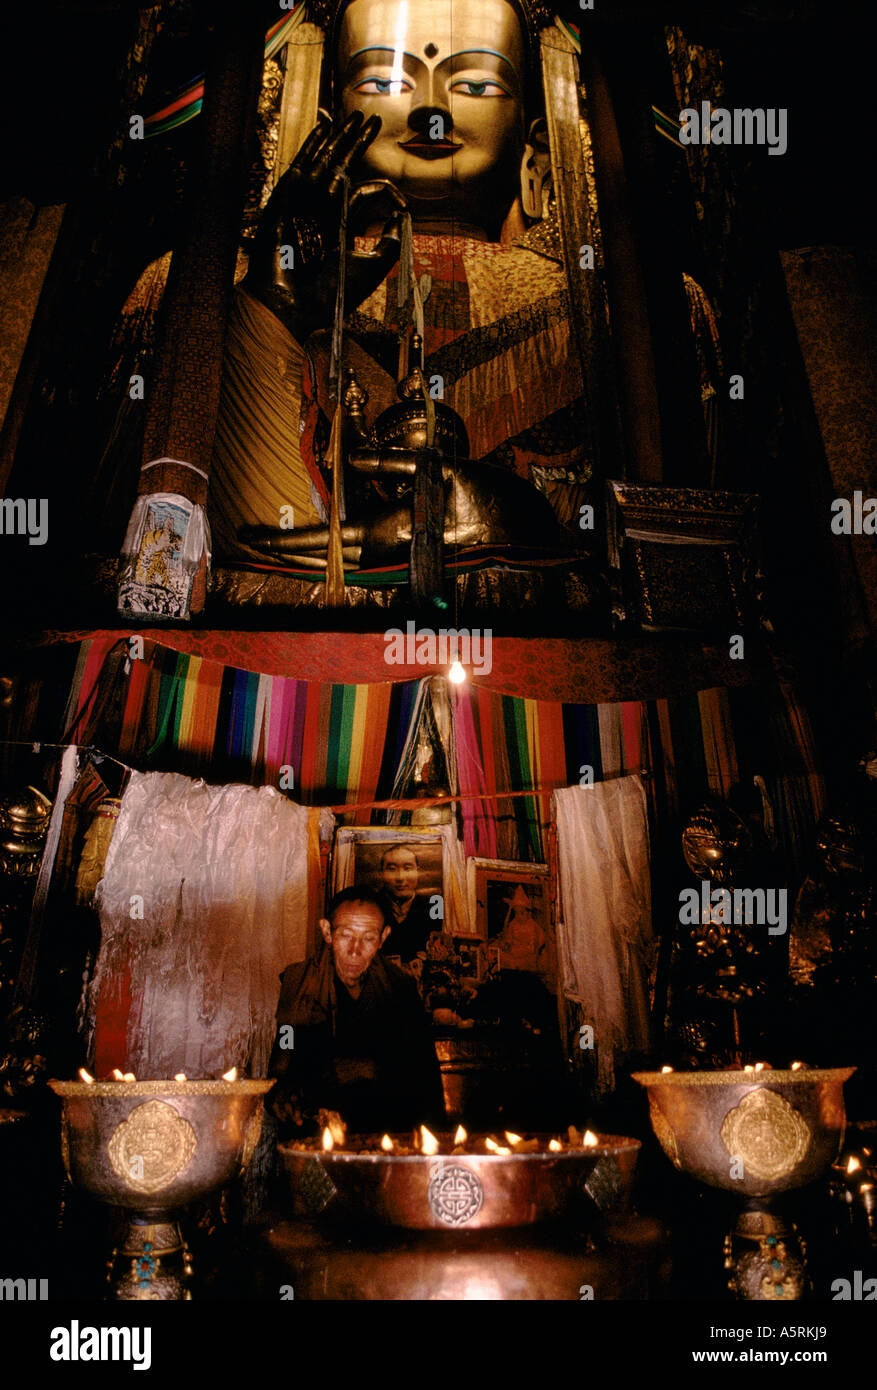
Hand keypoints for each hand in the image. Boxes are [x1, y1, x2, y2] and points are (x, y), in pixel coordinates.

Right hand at [244, 111, 406, 340]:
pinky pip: (300, 168)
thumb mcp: (370, 270)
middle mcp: (322, 214)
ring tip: (352, 117)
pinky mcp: (285, 203)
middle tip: (371, 120)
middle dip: (357, 145)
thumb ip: (390, 247)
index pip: (365, 196)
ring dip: (338, 139)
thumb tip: (404, 218)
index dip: (387, 194)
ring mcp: (304, 206)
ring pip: (323, 163)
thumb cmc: (328, 297)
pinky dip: (312, 148)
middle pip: (342, 169)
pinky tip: (324, 129)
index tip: (404, 203)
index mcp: (340, 229)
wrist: (292, 308)